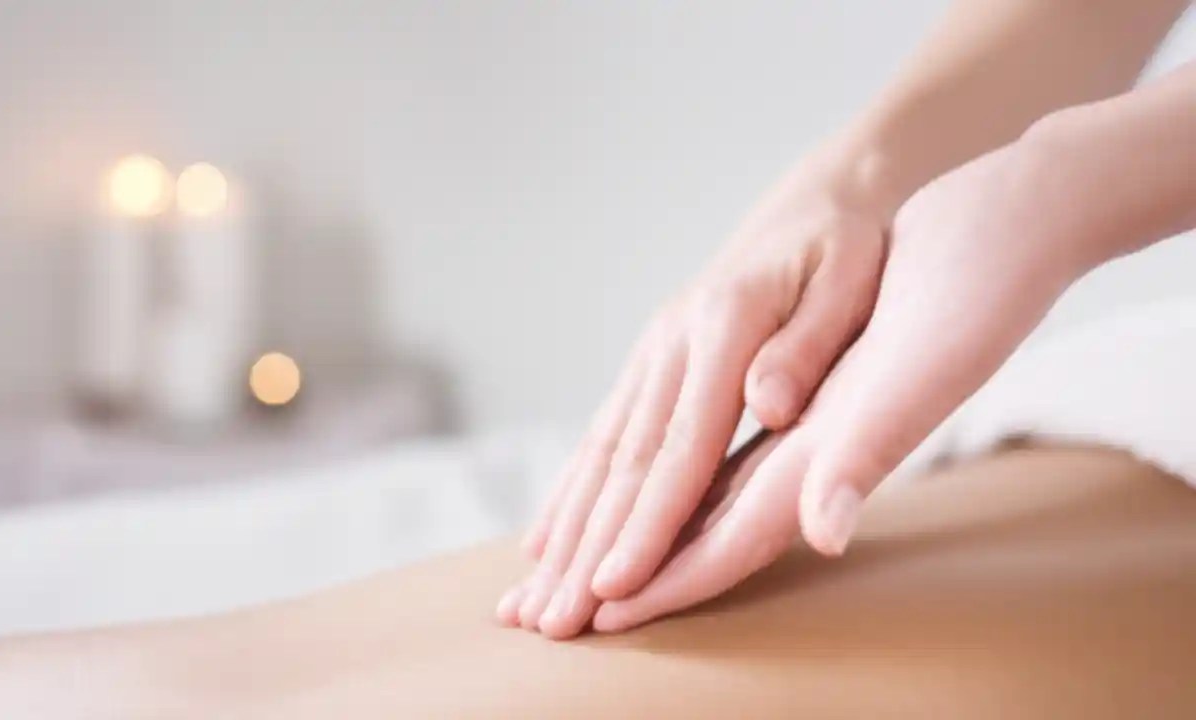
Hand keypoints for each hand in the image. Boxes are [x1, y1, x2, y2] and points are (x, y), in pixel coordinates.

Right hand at [590, 137, 1096, 631]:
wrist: (819, 201)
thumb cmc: (846, 249)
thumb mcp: (848, 283)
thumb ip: (809, 347)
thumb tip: (768, 406)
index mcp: (722, 330)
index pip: (679, 449)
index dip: (645, 524)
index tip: (613, 585)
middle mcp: (670, 344)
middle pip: (622, 463)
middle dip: (585, 548)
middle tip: (549, 620)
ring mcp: (652, 352)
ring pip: (599, 454)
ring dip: (564, 531)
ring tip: (528, 596)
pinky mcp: (650, 362)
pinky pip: (603, 434)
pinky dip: (571, 491)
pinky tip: (545, 535)